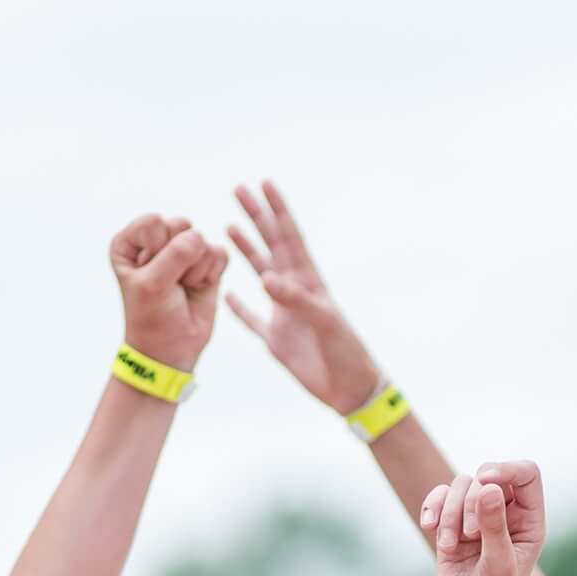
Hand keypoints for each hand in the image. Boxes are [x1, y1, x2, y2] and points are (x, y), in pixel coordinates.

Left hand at [110, 215, 227, 372]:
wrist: (171, 350)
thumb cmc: (152, 317)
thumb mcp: (153, 285)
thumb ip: (175, 254)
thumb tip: (201, 238)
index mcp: (131, 241)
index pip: (153, 222)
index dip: (157, 252)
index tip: (149, 276)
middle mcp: (156, 240)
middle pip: (180, 226)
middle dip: (178, 260)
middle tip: (169, 284)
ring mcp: (183, 249)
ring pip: (201, 240)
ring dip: (194, 271)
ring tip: (181, 289)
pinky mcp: (207, 262)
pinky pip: (219, 252)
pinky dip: (211, 274)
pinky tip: (196, 288)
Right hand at [222, 181, 382, 415]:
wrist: (351, 390)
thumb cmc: (347, 353)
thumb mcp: (326, 322)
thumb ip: (297, 300)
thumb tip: (266, 278)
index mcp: (309, 281)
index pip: (290, 237)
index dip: (278, 210)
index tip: (265, 184)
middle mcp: (294, 291)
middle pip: (271, 245)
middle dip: (256, 217)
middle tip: (239, 189)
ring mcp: (284, 314)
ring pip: (259, 273)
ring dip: (245, 250)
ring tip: (229, 226)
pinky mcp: (276, 340)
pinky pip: (251, 319)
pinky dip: (239, 307)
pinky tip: (225, 293)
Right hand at [423, 460, 545, 575]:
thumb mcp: (498, 565)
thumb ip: (494, 526)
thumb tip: (488, 486)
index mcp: (529, 522)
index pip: (526, 474)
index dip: (506, 469)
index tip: (486, 481)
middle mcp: (506, 518)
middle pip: (486, 477)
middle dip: (471, 501)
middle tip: (471, 536)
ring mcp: (477, 523)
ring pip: (460, 486)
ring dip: (449, 511)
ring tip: (450, 545)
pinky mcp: (451, 531)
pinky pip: (440, 501)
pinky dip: (432, 508)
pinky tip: (428, 527)